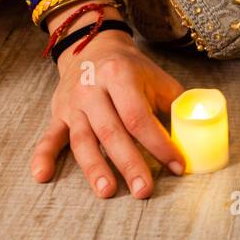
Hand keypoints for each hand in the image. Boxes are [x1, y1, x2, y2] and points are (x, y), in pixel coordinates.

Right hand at [32, 32, 185, 198]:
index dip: (159, 144)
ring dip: (94, 168)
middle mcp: (92, 89)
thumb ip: (175, 105)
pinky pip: (49, 137)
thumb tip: (198, 136)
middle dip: (129, 164)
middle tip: (143, 191)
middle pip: (111, 132)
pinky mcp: (57, 115)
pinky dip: (43, 157)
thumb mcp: (156, 79)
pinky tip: (41, 176)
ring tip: (107, 192)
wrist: (93, 47)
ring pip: (82, 140)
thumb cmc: (131, 70)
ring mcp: (72, 104)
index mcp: (120, 77)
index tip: (176, 166)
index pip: (139, 116)